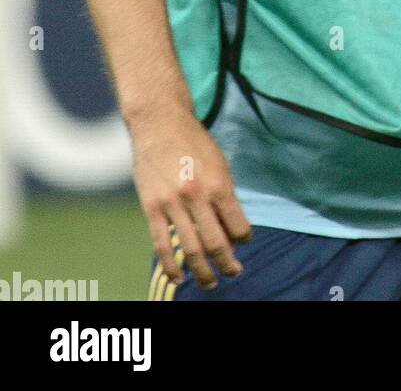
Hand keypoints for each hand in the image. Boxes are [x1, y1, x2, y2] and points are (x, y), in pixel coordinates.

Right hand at [129, 100, 251, 289]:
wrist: (159, 123)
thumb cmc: (193, 141)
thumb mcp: (219, 162)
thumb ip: (225, 194)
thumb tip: (233, 227)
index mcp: (219, 183)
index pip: (238, 226)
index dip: (244, 239)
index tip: (244, 244)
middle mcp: (197, 196)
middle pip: (216, 243)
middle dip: (228, 263)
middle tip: (235, 272)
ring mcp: (173, 204)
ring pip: (190, 250)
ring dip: (203, 271)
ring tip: (211, 282)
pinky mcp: (151, 208)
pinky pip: (162, 244)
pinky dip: (171, 266)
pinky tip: (179, 277)